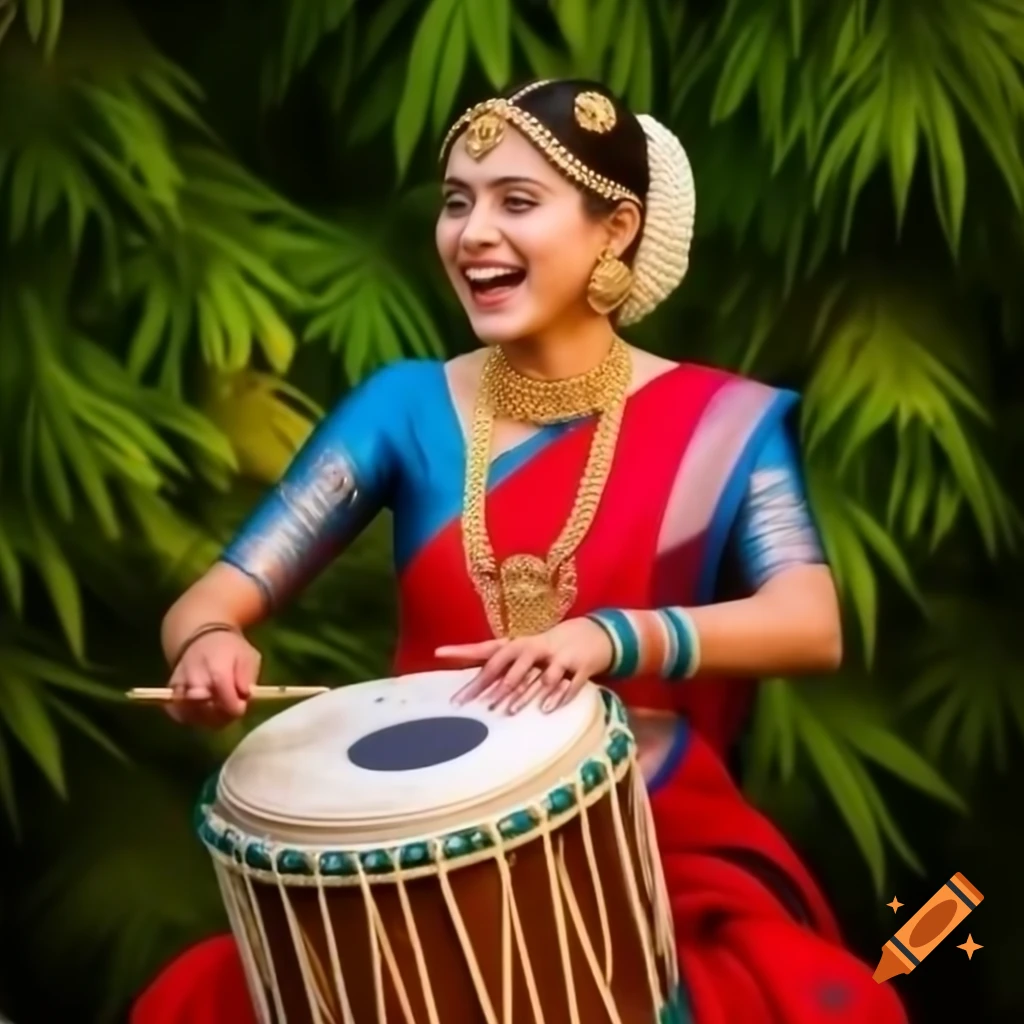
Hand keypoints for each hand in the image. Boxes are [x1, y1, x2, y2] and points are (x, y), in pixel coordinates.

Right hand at [166, 629, 260, 727]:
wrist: (200, 638)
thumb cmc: (228, 648)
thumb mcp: (247, 656)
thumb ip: (247, 676)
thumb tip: (245, 695)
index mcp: (216, 669)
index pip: (224, 698)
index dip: (235, 708)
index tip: (242, 705)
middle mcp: (194, 680)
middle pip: (208, 710)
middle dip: (222, 714)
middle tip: (230, 707)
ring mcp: (179, 689)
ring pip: (193, 716)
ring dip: (209, 718)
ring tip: (219, 709)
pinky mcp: (170, 696)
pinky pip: (180, 715)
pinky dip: (193, 717)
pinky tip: (205, 711)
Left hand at [435, 617, 612, 714]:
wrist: (589, 634)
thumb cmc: (544, 648)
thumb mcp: (519, 650)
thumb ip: (494, 662)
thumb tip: (464, 678)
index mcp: (518, 645)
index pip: (487, 651)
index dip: (463, 652)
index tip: (439, 653)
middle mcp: (535, 648)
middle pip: (511, 664)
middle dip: (495, 684)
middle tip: (479, 704)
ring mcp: (559, 657)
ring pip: (540, 677)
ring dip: (525, 693)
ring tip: (509, 711)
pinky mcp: (579, 666)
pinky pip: (569, 683)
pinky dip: (559, 696)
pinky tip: (547, 709)